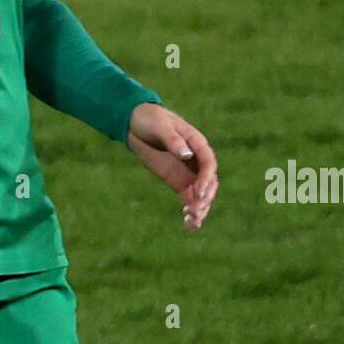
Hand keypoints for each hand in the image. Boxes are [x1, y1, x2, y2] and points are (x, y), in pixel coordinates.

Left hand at [126, 103, 217, 231]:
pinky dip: (191, 211)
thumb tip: (186, 154)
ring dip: (200, 208)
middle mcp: (196, 160)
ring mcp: (187, 172)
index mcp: (197, 143)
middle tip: (195, 210)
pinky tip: (189, 225)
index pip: (208, 163)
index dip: (206, 179)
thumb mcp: (160, 126)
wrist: (135, 122)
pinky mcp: (177, 181)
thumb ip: (173, 140)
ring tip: (192, 221)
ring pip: (201, 194)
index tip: (198, 192)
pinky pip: (189, 198)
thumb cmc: (150, 118)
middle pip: (208, 182)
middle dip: (205, 197)